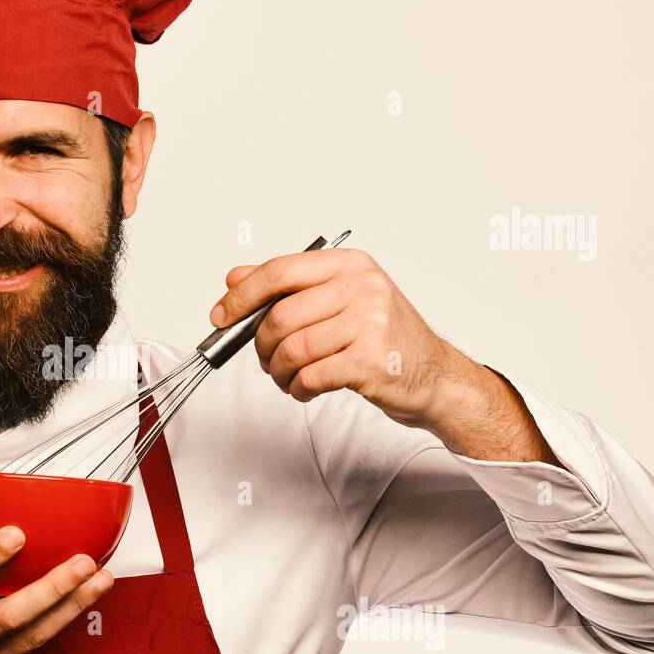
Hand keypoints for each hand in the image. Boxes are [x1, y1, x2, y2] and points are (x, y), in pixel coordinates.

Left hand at [209, 246, 561, 462]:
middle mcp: (362, 287)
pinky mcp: (371, 361)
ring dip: (278, 372)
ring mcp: (370, 323)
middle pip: (280, 316)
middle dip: (261, 346)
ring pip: (292, 349)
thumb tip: (234, 276)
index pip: (279, 271)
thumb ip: (287, 286)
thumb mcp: (338, 299)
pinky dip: (298, 388)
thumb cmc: (383, 337)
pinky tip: (306, 388)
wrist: (433, 375)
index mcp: (349, 265)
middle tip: (266, 359)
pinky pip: (310, 376)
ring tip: (287, 377)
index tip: (220, 315)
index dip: (241, 295)